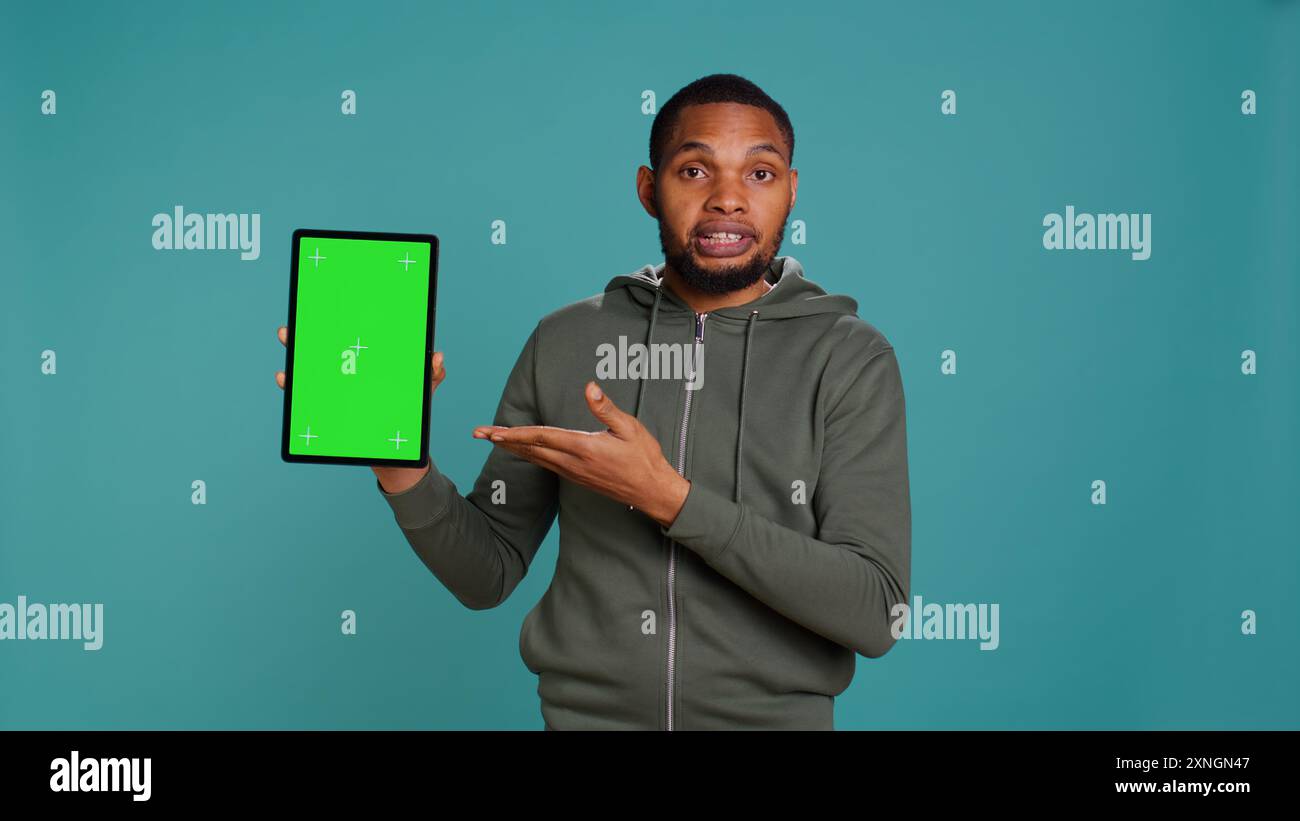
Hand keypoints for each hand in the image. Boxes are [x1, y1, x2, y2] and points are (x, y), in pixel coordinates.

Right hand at [275, 325, 437, 493]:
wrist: (398, 452)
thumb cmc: (406, 415)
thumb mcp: (421, 393)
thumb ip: (431, 375)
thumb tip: (437, 357)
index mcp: (369, 364)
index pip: (349, 338)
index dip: (337, 321)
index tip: (326, 304)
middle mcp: (347, 374)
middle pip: (323, 349)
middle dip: (305, 334)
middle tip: (291, 327)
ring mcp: (336, 392)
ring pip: (310, 371)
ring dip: (295, 357)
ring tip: (287, 342)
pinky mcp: (329, 412)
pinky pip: (307, 400)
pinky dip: (294, 389)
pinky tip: (287, 380)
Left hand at [473, 381, 689, 527]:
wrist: (651, 491)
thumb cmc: (644, 458)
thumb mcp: (629, 428)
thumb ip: (606, 408)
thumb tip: (589, 387)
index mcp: (583, 448)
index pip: (541, 437)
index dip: (515, 433)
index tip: (493, 431)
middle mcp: (573, 463)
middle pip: (530, 449)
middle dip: (503, 441)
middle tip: (478, 434)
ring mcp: (573, 473)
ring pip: (535, 459)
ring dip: (513, 448)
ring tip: (494, 439)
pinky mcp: (577, 478)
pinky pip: (545, 465)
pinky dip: (529, 455)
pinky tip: (523, 451)